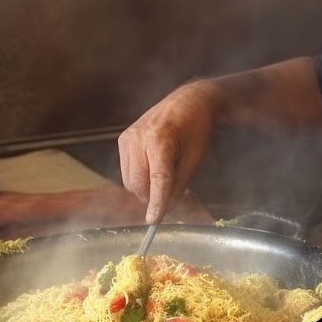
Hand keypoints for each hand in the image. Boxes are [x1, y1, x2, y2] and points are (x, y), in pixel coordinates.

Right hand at [118, 82, 216, 223]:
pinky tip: (154, 165)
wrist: (190, 100)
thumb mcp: (195, 158)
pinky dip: (139, 176)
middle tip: (170, 195)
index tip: (154, 221)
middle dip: (152, 196)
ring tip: (165, 172)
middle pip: (138, 183)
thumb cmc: (197, 127)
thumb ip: (180, 184)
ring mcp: (128, 137)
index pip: (157, 179)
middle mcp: (139, 137)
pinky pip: (127, 170)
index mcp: (161, 139)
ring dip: (145, 188)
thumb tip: (166, 207)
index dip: (156, 202)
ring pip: (129, 180)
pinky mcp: (123, 139)